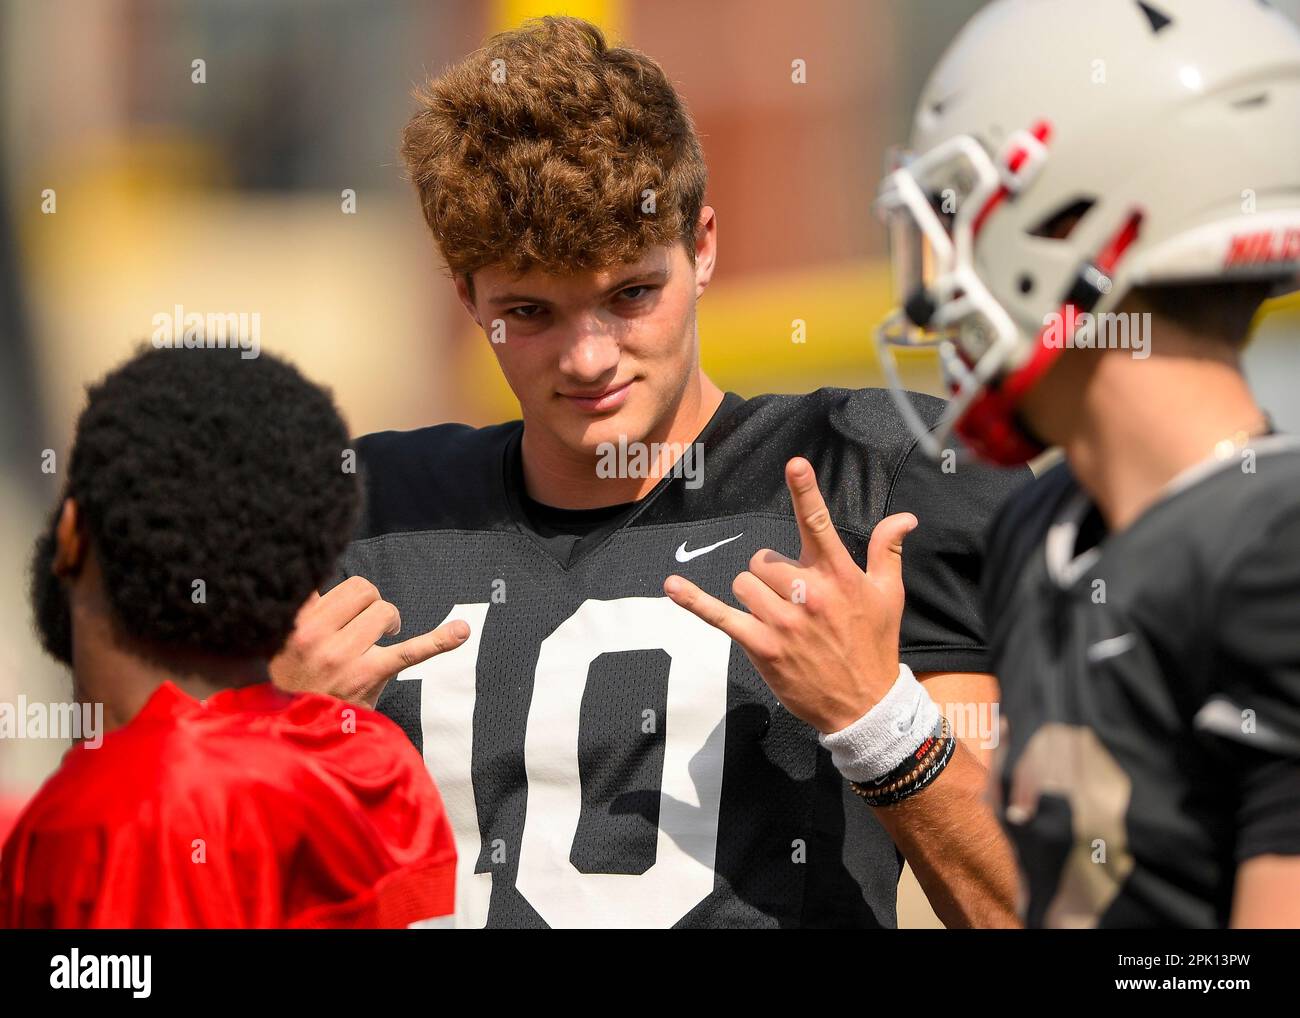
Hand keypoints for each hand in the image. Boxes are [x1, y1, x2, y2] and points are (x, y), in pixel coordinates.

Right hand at [270, 575, 469, 708]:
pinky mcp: (369, 675)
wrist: (289, 735)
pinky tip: (461, 632)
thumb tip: (326, 586)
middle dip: (371, 605)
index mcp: (293, 622)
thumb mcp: (279, 643)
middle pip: (363, 591)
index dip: (346, 598)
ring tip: (378, 641)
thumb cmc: (290, 683)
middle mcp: (314, 636)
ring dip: (388, 622)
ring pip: (384, 611)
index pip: (334, 584)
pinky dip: (439, 640)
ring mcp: (343, 656)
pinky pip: (410, 651)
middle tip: (365, 628)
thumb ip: (302, 611)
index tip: (347, 611)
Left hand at [664, 457, 915, 733]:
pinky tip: (672, 586)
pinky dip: (693, 601)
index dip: (805, 492)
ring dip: (753, 598)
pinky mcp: (762, 646)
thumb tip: (905, 517)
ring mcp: (783, 620)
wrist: (864, 705)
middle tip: (792, 602)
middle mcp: (809, 593)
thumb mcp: (888, 596)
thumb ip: (887, 551)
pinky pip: (719, 615)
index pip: (819, 524)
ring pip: (743, 584)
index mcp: (838, 575)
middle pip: (763, 559)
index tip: (794, 464)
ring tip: (777, 620)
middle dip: (770, 576)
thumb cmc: (875, 646)